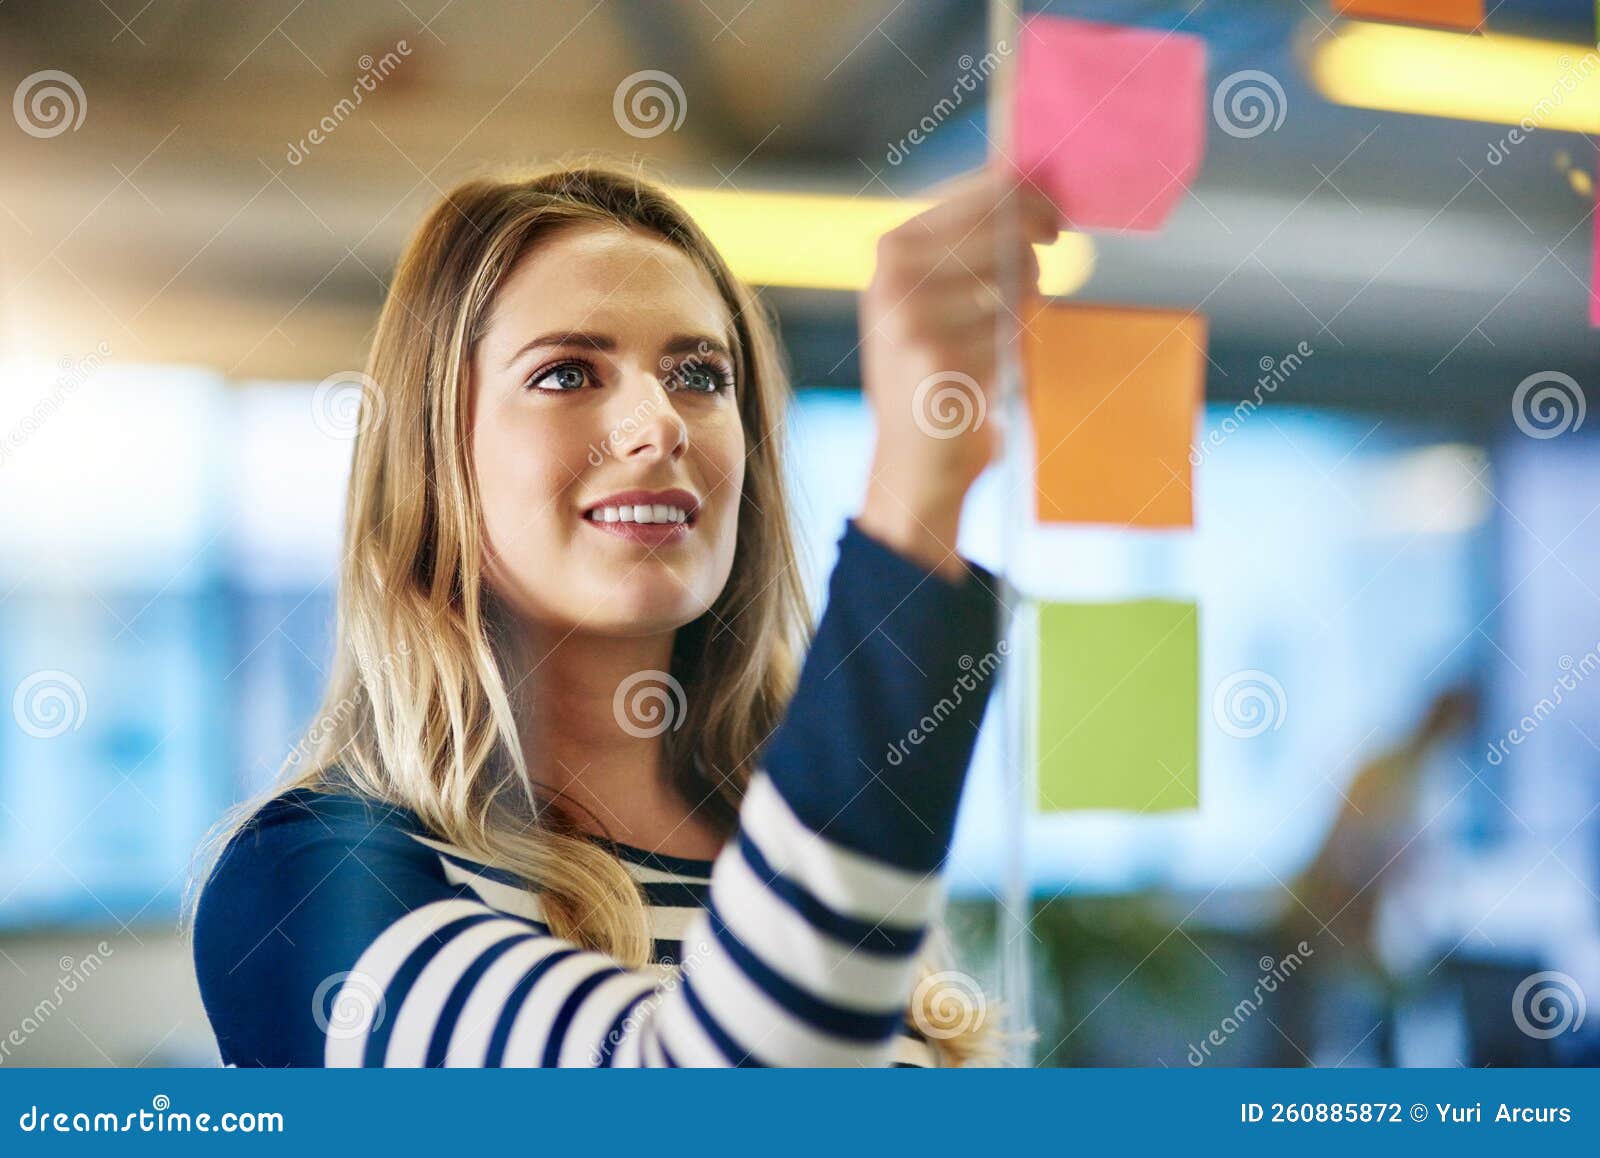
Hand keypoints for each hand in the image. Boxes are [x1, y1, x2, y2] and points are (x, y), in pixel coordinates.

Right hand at [856, 168, 1059, 579]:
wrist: (913, 463)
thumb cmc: (934, 373)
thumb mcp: (927, 299)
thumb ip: (965, 244)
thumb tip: (1024, 183)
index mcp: (892, 248)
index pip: (982, 193)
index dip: (1030, 199)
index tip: (1053, 221)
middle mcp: (895, 277)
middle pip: (1004, 230)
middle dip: (1032, 251)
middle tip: (1036, 283)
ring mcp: (914, 320)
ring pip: (1014, 283)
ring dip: (1022, 309)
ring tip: (992, 341)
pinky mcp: (940, 360)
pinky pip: (1011, 332)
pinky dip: (1012, 353)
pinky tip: (985, 376)